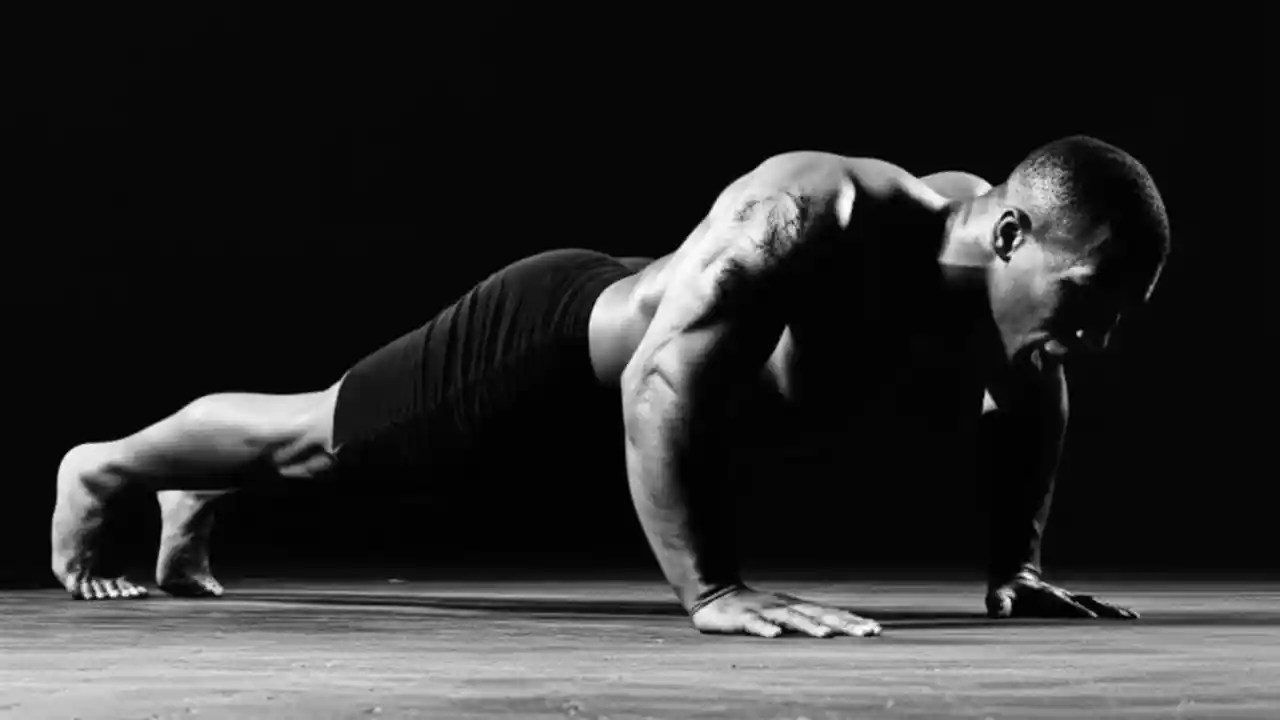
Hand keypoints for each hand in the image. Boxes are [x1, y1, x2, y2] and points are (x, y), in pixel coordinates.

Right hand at [690, 585, 881, 637]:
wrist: (715, 594)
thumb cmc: (755, 608)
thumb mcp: (784, 612)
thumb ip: (806, 619)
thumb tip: (836, 628)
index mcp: (796, 606)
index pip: (830, 613)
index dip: (852, 620)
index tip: (875, 629)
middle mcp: (785, 606)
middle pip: (818, 614)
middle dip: (842, 624)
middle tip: (866, 632)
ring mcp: (765, 610)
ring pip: (789, 618)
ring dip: (808, 626)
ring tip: (825, 635)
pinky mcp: (743, 617)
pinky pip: (754, 624)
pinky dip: (765, 629)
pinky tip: (774, 635)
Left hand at [986, 570, 1138, 619]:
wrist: (1013, 579)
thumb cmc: (1006, 594)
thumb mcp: (999, 597)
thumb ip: (999, 603)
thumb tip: (997, 612)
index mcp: (1047, 596)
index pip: (1065, 605)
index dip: (1076, 610)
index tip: (1090, 617)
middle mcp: (1063, 598)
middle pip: (1088, 602)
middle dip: (1105, 611)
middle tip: (1126, 618)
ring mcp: (1070, 601)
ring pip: (1096, 604)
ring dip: (1114, 612)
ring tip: (1135, 618)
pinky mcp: (1073, 606)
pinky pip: (1096, 609)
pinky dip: (1112, 614)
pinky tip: (1129, 619)